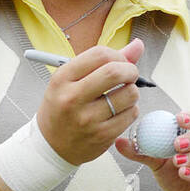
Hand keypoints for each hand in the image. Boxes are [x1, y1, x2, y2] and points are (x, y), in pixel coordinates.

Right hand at [36, 39, 142, 164]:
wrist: (51, 146)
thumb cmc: (63, 107)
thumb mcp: (71, 80)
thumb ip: (104, 61)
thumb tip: (138, 45)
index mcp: (62, 78)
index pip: (99, 54)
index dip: (117, 55)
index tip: (119, 62)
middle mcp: (72, 98)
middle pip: (114, 72)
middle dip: (130, 70)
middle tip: (130, 75)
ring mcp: (87, 119)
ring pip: (129, 94)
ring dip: (132, 91)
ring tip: (122, 95)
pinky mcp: (101, 136)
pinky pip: (131, 114)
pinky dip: (131, 109)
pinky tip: (119, 111)